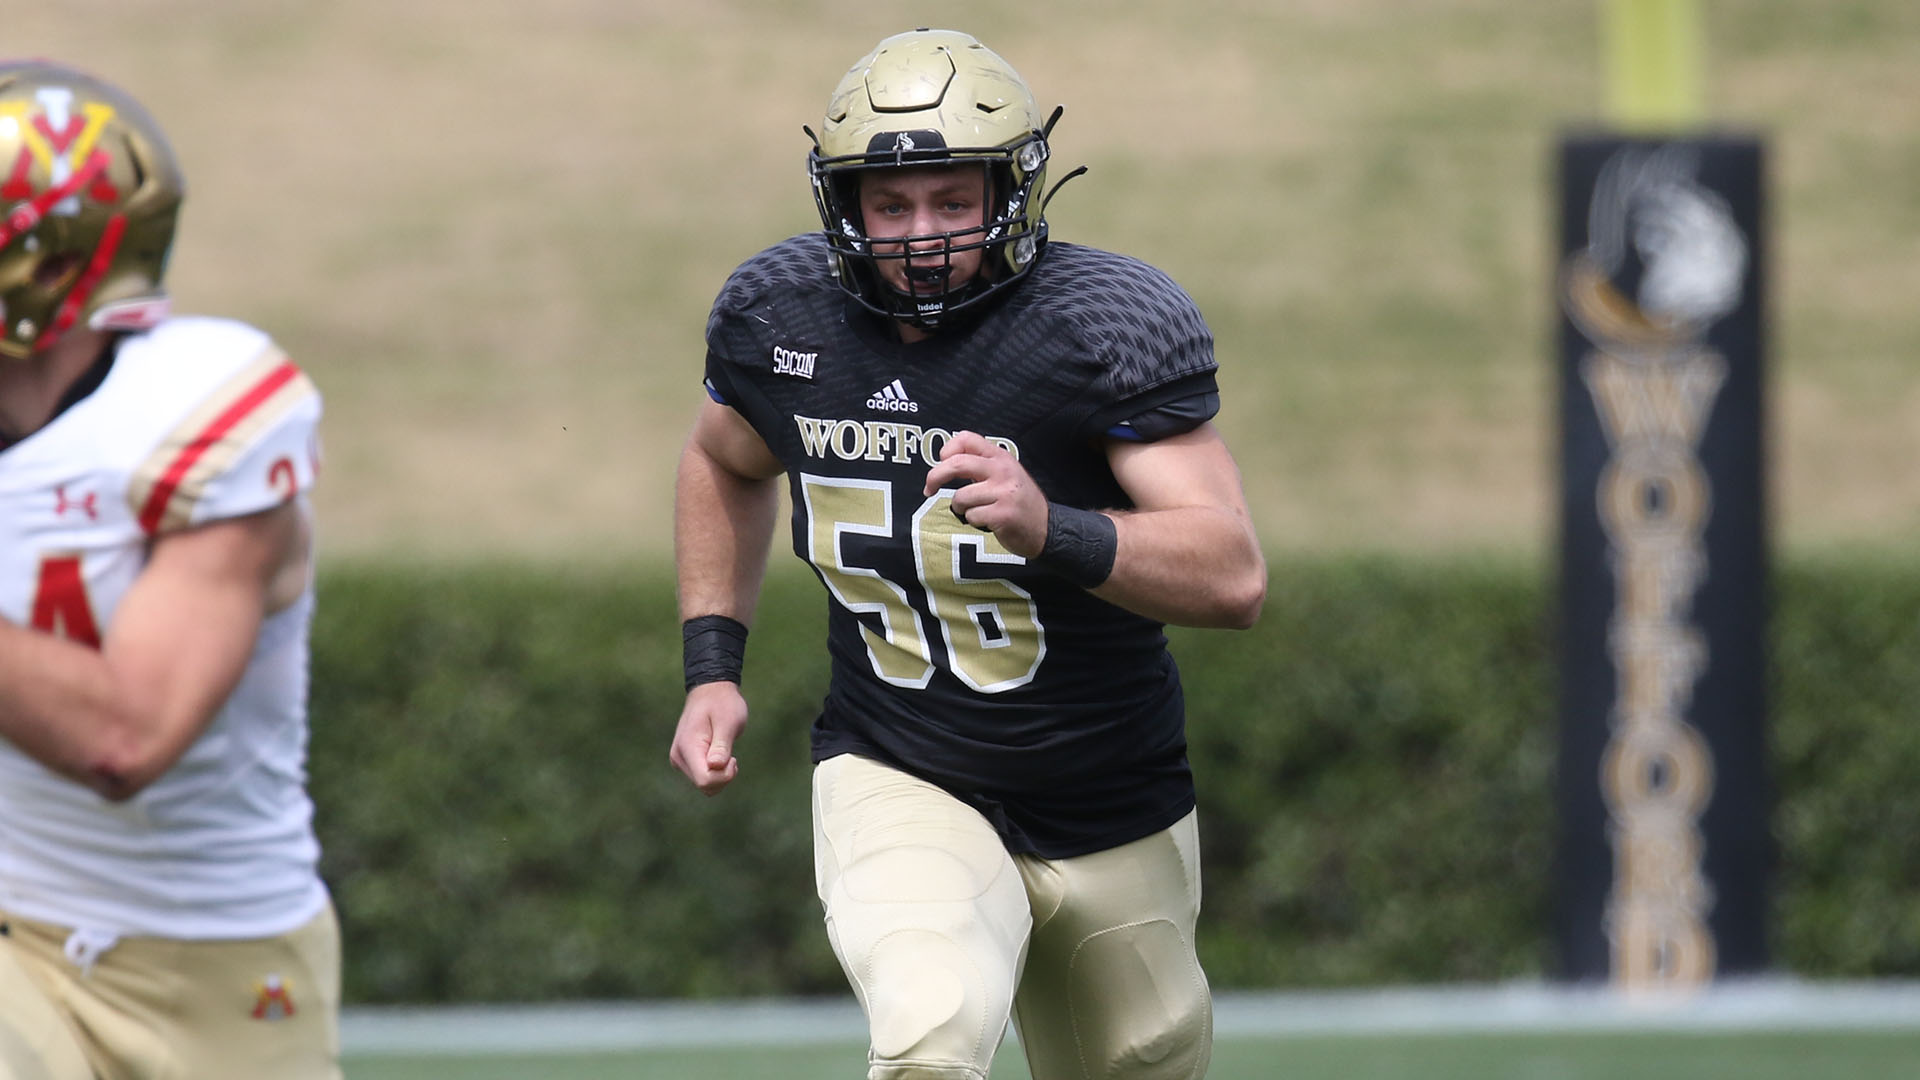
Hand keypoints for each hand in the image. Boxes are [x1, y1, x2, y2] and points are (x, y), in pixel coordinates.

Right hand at [669, 681, 747, 795]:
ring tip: (725, 753)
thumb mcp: (728, 721)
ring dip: (721, 775)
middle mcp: (678, 757)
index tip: (733, 758)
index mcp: (687, 747)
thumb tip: (715, 765)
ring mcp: (680, 760)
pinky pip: (703, 779)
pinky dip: (716, 773)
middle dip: (724, 776)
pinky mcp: (685, 761)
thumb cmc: (722, 704)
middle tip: (731, 754)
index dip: (724, 776)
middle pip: (704, 785)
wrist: (711, 691)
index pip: (704, 780)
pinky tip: (720, 756)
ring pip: (704, 786)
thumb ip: (722, 745)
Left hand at [924, 430, 1048, 557]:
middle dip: (935, 476)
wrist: (1046, 528)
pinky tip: (989, 521)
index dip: (947, 450)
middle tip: (929, 489)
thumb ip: (981, 464)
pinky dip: (974, 521)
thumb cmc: (1019, 501)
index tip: (940, 463)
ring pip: (961, 497)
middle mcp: (1002, 470)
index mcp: (1000, 457)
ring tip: (978, 511)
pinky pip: (971, 516)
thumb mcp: (1005, 473)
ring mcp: (1004, 492)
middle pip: (957, 464)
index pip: (966, 439)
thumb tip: (945, 461)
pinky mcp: (1003, 514)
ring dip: (962, 508)